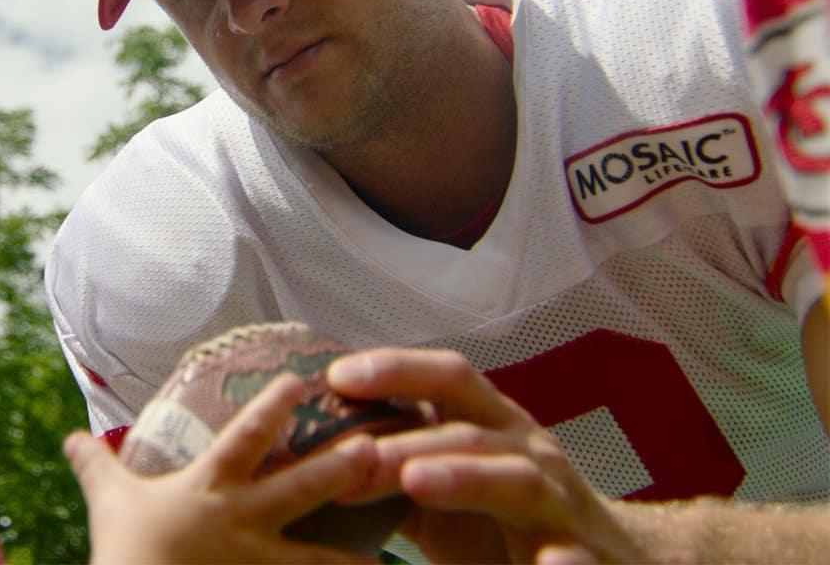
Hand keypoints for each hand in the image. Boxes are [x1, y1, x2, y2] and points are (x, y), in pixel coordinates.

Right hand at [64, 372, 378, 563]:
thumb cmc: (122, 552)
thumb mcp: (108, 503)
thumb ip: (96, 465)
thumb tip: (70, 436)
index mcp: (208, 487)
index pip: (246, 436)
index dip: (273, 406)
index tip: (302, 379)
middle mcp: (240, 522)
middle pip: (300, 488)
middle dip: (339, 467)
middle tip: (376, 448)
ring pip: (315, 559)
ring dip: (351, 557)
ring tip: (385, 558)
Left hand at [328, 348, 645, 563]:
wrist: (607, 563)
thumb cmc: (501, 522)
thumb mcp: (444, 488)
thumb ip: (388, 470)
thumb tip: (306, 456)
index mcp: (493, 425)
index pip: (447, 378)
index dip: (396, 369)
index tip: (337, 377)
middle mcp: (528, 451)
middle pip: (465, 431)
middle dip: (402, 444)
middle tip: (348, 463)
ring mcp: (560, 502)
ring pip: (514, 479)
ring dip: (464, 477)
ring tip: (416, 483)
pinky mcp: (584, 556)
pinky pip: (571, 559)